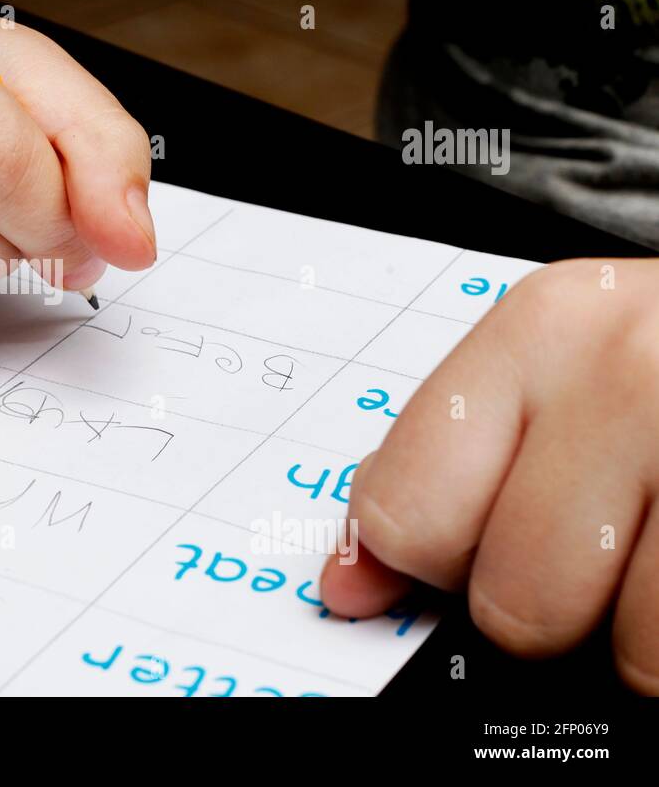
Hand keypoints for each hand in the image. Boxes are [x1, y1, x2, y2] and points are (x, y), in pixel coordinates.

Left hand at [321, 258, 658, 692]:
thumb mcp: (548, 375)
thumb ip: (438, 470)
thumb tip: (350, 584)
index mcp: (539, 330)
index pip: (410, 512)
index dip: (432, 561)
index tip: (464, 553)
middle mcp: (634, 372)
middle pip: (517, 599)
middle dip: (547, 606)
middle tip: (597, 549)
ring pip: (631, 649)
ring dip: (640, 633)